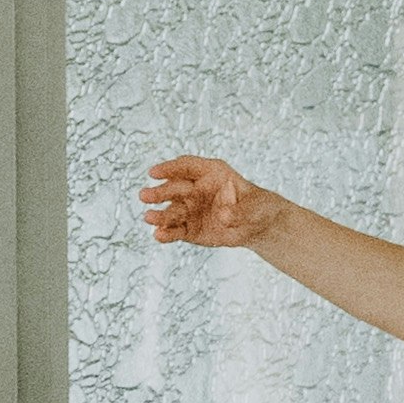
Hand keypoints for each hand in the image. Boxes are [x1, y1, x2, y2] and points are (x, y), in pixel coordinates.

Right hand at [139, 156, 282, 252]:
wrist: (257, 226)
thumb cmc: (258, 207)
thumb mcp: (256, 206)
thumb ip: (240, 210)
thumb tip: (224, 216)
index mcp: (212, 174)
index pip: (187, 166)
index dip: (170, 168)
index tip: (154, 173)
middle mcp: (196, 189)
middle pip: (174, 188)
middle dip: (160, 192)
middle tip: (145, 196)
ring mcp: (191, 209)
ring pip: (172, 211)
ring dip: (160, 215)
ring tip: (149, 218)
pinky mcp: (189, 228)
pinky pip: (176, 230)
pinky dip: (167, 233)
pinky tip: (159, 236)